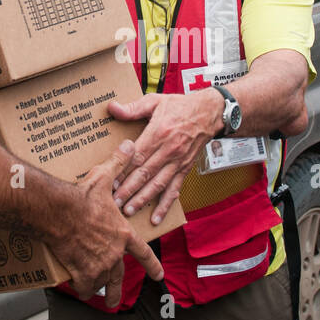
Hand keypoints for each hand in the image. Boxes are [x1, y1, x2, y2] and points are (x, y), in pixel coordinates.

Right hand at [46, 140, 162, 306]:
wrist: (59, 211)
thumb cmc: (81, 196)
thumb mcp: (104, 177)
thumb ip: (119, 163)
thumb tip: (130, 146)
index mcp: (122, 234)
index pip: (143, 253)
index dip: (152, 266)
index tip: (159, 276)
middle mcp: (114, 252)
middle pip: (119, 278)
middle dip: (117, 291)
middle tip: (116, 301)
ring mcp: (99, 264)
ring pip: (101, 282)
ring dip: (97, 287)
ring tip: (93, 293)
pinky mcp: (82, 271)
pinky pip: (84, 286)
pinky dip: (80, 288)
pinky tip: (76, 288)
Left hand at [107, 89, 219, 225]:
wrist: (210, 112)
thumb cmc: (181, 106)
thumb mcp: (155, 101)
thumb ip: (133, 108)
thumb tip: (112, 108)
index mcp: (159, 133)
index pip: (137, 156)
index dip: (123, 170)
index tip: (109, 181)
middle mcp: (169, 150)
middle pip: (145, 174)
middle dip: (128, 190)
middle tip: (113, 202)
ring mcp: (177, 162)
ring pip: (158, 185)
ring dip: (143, 199)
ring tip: (129, 211)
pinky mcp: (184, 169)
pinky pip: (174, 190)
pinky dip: (165, 205)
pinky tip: (156, 218)